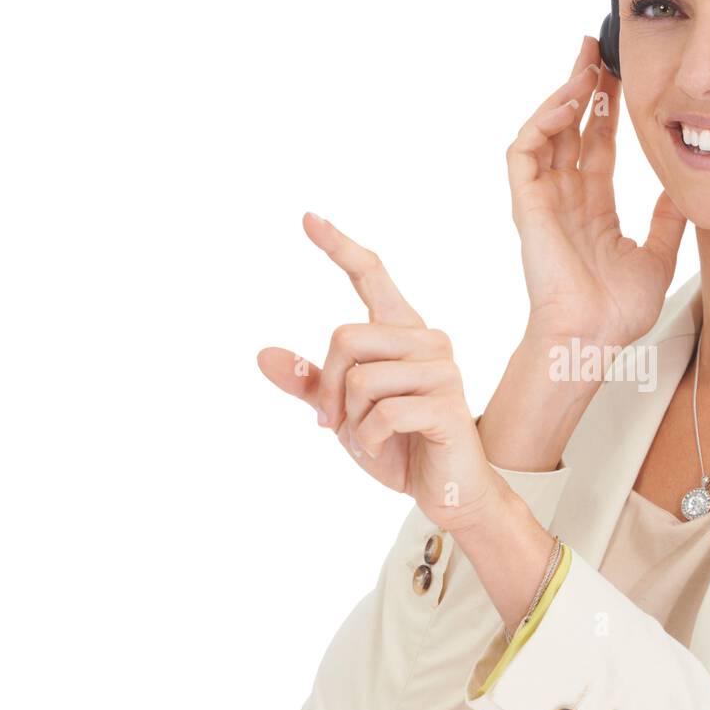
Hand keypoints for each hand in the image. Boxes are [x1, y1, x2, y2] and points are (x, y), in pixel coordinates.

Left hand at [257, 214, 503, 533]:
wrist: (445, 492)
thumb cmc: (400, 446)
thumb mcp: (345, 413)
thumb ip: (311, 383)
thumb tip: (262, 355)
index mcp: (403, 333)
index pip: (372, 276)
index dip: (340, 248)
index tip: (306, 218)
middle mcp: (427, 340)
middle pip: (344, 336)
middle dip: (327, 387)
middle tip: (330, 422)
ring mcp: (441, 370)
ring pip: (359, 377)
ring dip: (350, 419)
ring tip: (367, 436)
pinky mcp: (447, 404)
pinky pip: (381, 413)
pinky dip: (368, 438)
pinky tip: (382, 447)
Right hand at [509, 35, 687, 354]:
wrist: (591, 337)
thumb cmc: (617, 312)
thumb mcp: (659, 257)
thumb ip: (668, 221)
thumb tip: (684, 189)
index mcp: (593, 209)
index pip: (599, 146)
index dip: (608, 110)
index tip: (622, 76)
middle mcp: (566, 198)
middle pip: (572, 128)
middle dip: (584, 86)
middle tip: (600, 48)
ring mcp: (544, 200)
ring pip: (547, 131)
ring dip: (564, 94)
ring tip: (586, 63)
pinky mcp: (527, 204)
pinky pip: (526, 151)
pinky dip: (544, 121)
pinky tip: (569, 101)